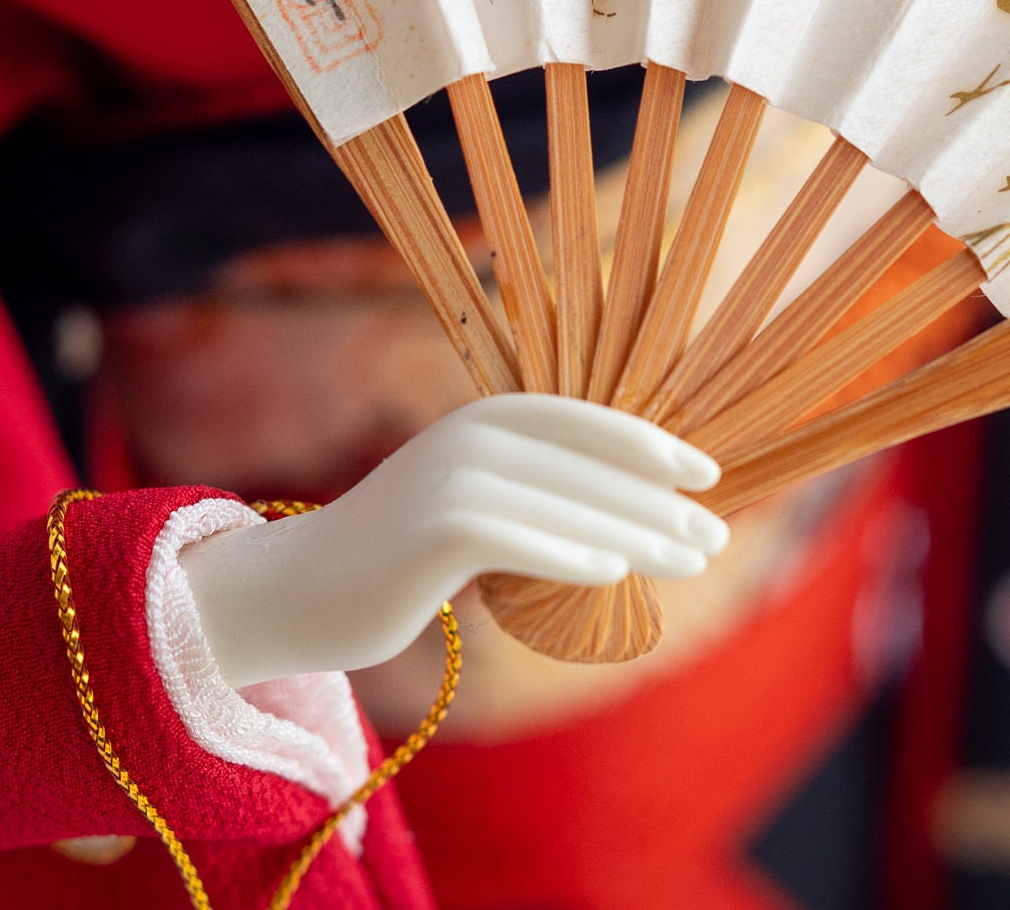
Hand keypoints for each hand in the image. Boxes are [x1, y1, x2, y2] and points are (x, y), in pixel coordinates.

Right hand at [175, 394, 728, 682]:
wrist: (291, 592)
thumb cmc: (395, 559)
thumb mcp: (472, 508)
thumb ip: (532, 493)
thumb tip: (626, 512)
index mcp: (485, 418)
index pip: (588, 419)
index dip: (652, 443)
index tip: (709, 474)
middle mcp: (471, 434)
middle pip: (590, 465)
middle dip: (661, 501)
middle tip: (717, 537)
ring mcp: (449, 478)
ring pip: (567, 504)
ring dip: (638, 533)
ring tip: (692, 561)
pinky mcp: (431, 529)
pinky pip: (517, 539)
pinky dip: (569, 554)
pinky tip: (616, 574)